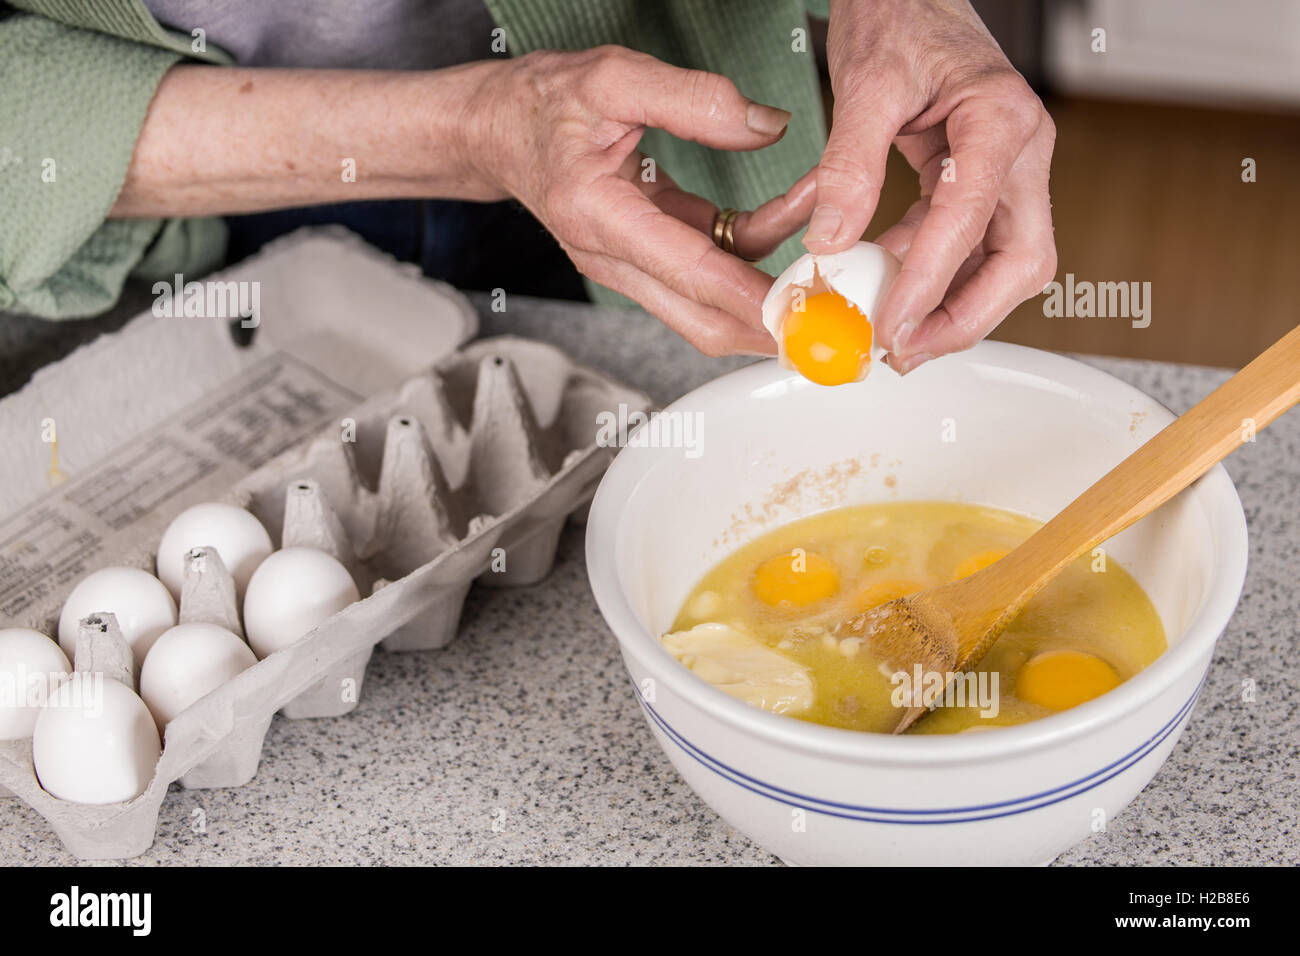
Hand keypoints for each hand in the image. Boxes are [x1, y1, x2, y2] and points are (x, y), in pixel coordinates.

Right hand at [456, 46, 815, 355]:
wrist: (494, 130)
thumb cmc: (538, 106)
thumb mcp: (612, 77)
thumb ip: (694, 99)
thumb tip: (766, 127)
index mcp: (598, 217)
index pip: (689, 273)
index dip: (750, 298)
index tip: (802, 313)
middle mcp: (613, 256)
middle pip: (702, 321)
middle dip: (770, 327)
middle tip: (831, 319)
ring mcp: (632, 263)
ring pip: (710, 304)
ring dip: (770, 282)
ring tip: (826, 238)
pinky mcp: (649, 253)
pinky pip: (709, 267)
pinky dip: (754, 251)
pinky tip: (790, 212)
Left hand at [807, 0, 1056, 371]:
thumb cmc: (898, 15)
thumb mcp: (866, 83)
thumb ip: (850, 163)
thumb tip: (832, 242)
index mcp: (1001, 122)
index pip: (970, 222)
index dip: (931, 286)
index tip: (890, 328)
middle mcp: (1018, 153)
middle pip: (1020, 262)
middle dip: (966, 318)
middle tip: (905, 351)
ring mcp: (1005, 171)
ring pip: (999, 264)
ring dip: (948, 307)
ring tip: (891, 335)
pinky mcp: (978, 181)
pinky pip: (965, 245)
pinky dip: (927, 273)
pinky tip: (884, 284)